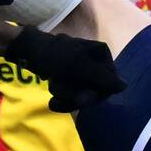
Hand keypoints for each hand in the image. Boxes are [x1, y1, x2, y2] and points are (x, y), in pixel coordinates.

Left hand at [6, 27, 126, 112]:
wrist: (27, 50)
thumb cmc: (53, 55)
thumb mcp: (78, 65)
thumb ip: (101, 77)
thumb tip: (124, 87)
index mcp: (101, 54)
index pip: (108, 84)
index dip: (94, 96)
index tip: (79, 100)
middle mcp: (95, 60)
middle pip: (94, 90)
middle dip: (75, 96)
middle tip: (59, 98)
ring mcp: (82, 68)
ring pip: (81, 92)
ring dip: (65, 94)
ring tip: (52, 85)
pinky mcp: (70, 74)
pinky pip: (71, 91)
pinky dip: (61, 93)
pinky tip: (52, 93)